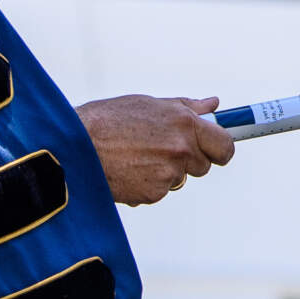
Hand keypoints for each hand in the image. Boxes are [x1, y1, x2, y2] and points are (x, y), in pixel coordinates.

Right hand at [76, 95, 235, 205]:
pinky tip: (127, 169)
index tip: (213, 148)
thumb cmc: (109, 119)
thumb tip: (213, 105)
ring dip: (165, 170)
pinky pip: (159, 190)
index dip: (220, 148)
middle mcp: (181, 150)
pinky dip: (147, 183)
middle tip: (161, 147)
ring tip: (136, 155)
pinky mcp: (152, 194)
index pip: (225, 146)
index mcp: (185, 124)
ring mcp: (168, 175)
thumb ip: (186, 107)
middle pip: (203, 165)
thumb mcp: (149, 104)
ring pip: (179, 177)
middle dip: (188, 158)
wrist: (74, 145)